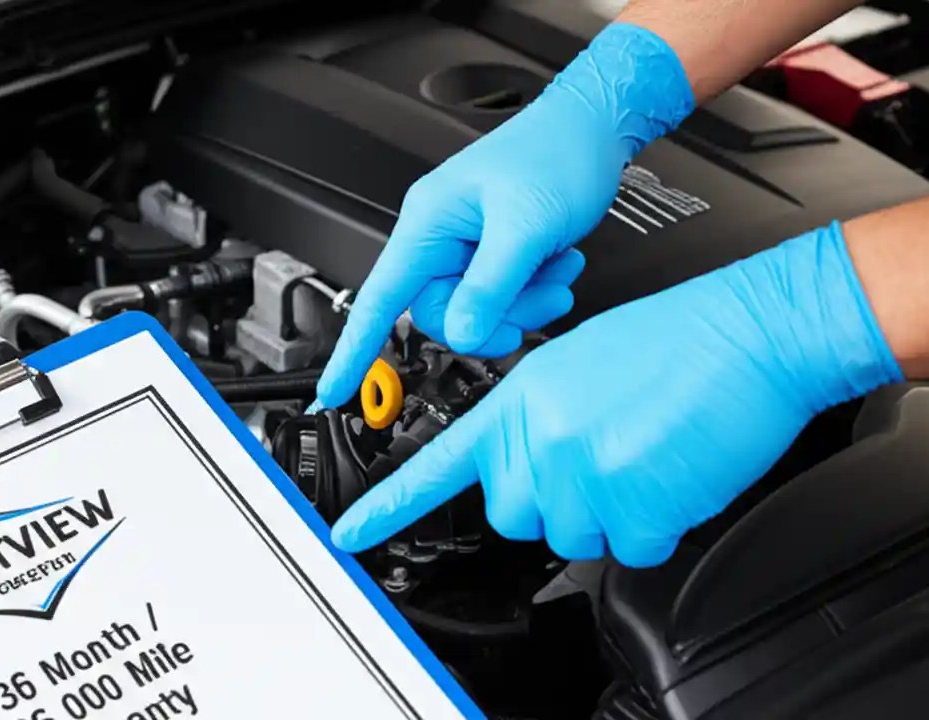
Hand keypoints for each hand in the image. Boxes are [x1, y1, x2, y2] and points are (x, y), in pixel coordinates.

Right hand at [315, 23, 694, 408]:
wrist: (593, 127)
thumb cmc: (557, 153)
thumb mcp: (525, 226)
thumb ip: (491, 286)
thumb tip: (463, 333)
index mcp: (428, 223)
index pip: (379, 298)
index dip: (355, 348)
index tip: (335, 389)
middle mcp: (438, 235)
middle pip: (443, 314)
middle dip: (496, 316)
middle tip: (539, 298)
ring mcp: (465, 245)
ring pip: (478, 310)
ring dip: (524, 302)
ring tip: (556, 271)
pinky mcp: (492, 252)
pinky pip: (500, 296)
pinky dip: (535, 290)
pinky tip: (557, 262)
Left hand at [331, 223, 901, 566]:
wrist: (748, 334)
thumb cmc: (678, 341)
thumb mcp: (578, 363)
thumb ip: (539, 418)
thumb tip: (533, 464)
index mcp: (521, 398)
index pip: (439, 464)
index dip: (388, 507)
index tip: (349, 534)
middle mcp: (542, 436)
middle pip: (515, 514)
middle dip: (554, 501)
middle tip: (602, 458)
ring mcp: (584, 471)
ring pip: (574, 538)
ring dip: (610, 515)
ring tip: (645, 459)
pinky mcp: (634, 503)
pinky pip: (633, 548)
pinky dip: (656, 526)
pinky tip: (672, 475)